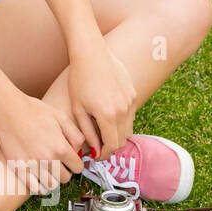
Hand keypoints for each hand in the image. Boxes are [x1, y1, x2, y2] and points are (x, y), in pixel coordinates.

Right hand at [0, 91, 84, 194]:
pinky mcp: (19, 168)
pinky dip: (40, 186)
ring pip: (52, 185)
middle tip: (59, 163)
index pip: (78, 167)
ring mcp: (32, 165)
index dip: (76, 163)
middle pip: (66, 178)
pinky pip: (35, 188)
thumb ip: (76, 135)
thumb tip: (79, 152)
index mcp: (60, 147)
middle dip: (65, 170)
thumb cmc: (33, 110)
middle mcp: (47, 159)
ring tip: (49, 170)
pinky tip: (40, 178)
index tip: (71, 160)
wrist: (7, 110)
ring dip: (53, 179)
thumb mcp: (61, 117)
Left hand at [68, 43, 137, 160]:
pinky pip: (130, 114)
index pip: (111, 146)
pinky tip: (108, 112)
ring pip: (129, 128)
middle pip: (123, 140)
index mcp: (108, 116)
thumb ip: (87, 132)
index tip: (96, 155)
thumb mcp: (78, 108)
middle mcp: (123, 110)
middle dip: (111, 146)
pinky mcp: (133, 93)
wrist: (91, 55)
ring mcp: (131, 101)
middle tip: (98, 145)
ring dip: (117, 133)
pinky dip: (121, 119)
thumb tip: (94, 149)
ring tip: (102, 129)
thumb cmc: (79, 80)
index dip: (103, 154)